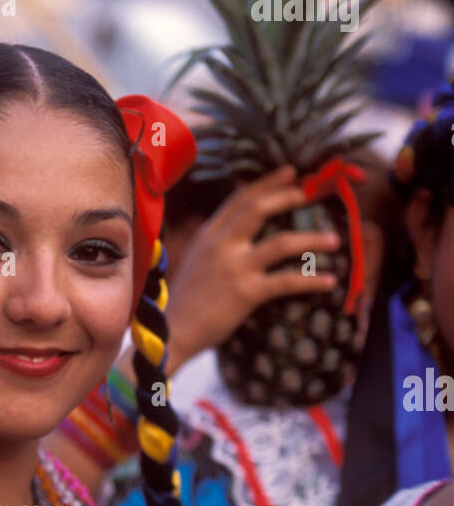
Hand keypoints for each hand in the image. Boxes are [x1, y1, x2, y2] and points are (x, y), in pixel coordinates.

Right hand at [164, 165, 340, 376]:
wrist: (172, 333)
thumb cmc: (184, 302)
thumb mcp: (195, 260)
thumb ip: (214, 241)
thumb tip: (235, 224)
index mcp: (208, 235)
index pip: (239, 199)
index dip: (266, 182)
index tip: (289, 172)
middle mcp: (221, 245)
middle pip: (259, 208)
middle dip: (288, 196)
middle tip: (312, 193)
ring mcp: (234, 267)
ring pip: (281, 242)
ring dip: (312, 239)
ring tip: (334, 239)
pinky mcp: (246, 292)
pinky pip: (286, 281)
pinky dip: (312, 281)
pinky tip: (330, 281)